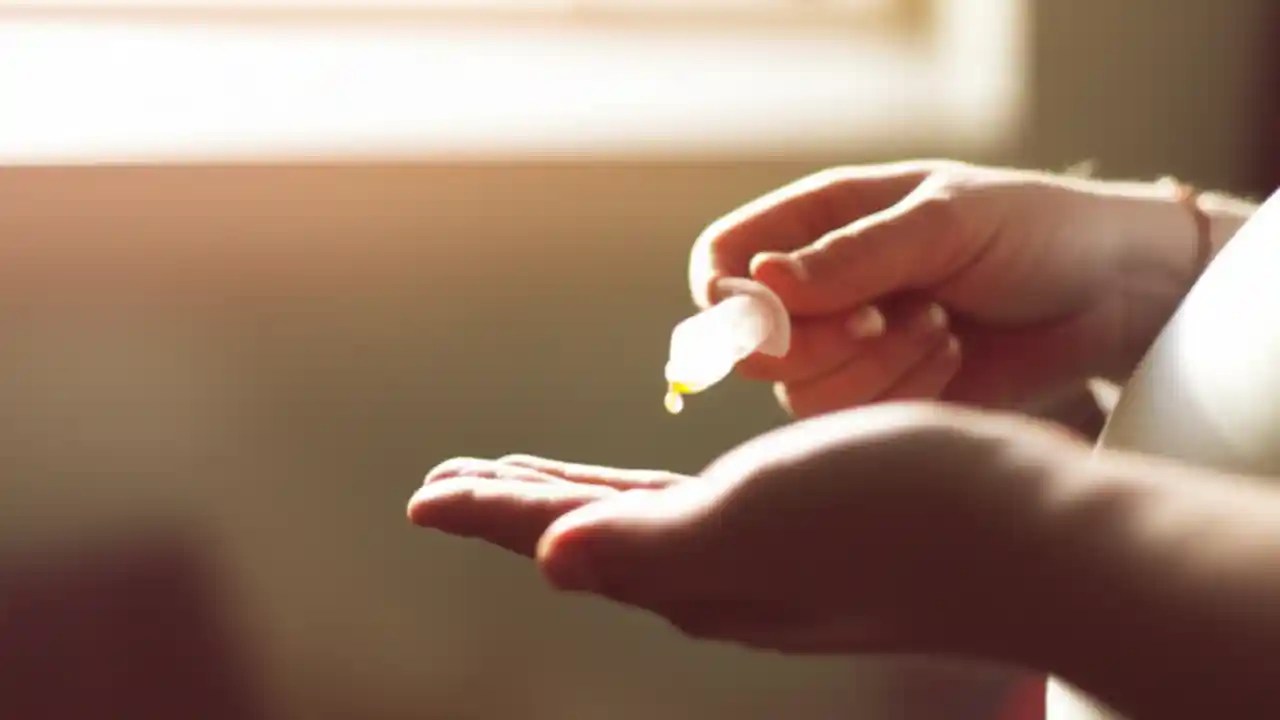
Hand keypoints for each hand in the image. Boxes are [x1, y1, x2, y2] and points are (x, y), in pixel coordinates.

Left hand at [408, 403, 1084, 658]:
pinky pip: (697, 509)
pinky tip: (655, 493)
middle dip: (516, 506)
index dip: (487, 510)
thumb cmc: (900, 518)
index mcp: (690, 571)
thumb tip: (547, 561)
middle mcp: (717, 573)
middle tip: (452, 485)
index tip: (423, 493)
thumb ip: (646, 547)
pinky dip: (645, 494)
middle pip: (585, 530)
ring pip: (634, 521)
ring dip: (573, 497)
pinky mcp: (813, 528)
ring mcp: (766, 556)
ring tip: (529, 482)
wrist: (1033, 534)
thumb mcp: (757, 524)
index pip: (560, 532)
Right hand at [690, 161, 1199, 414]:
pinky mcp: (886, 401)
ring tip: (940, 326)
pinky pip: (855, 423)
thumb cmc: (1034, 231)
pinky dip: (903, 394)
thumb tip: (762, 283)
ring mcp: (849, 351)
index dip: (728, 300)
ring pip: (799, 396)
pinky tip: (952, 358)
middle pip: (750, 346)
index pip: (721, 262)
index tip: (774, 320)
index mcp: (818, 224)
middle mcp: (820, 291)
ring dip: (873, 367)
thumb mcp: (946, 220)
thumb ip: (853, 255)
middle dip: (816, 343)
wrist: (1114, 295)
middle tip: (884, 316)